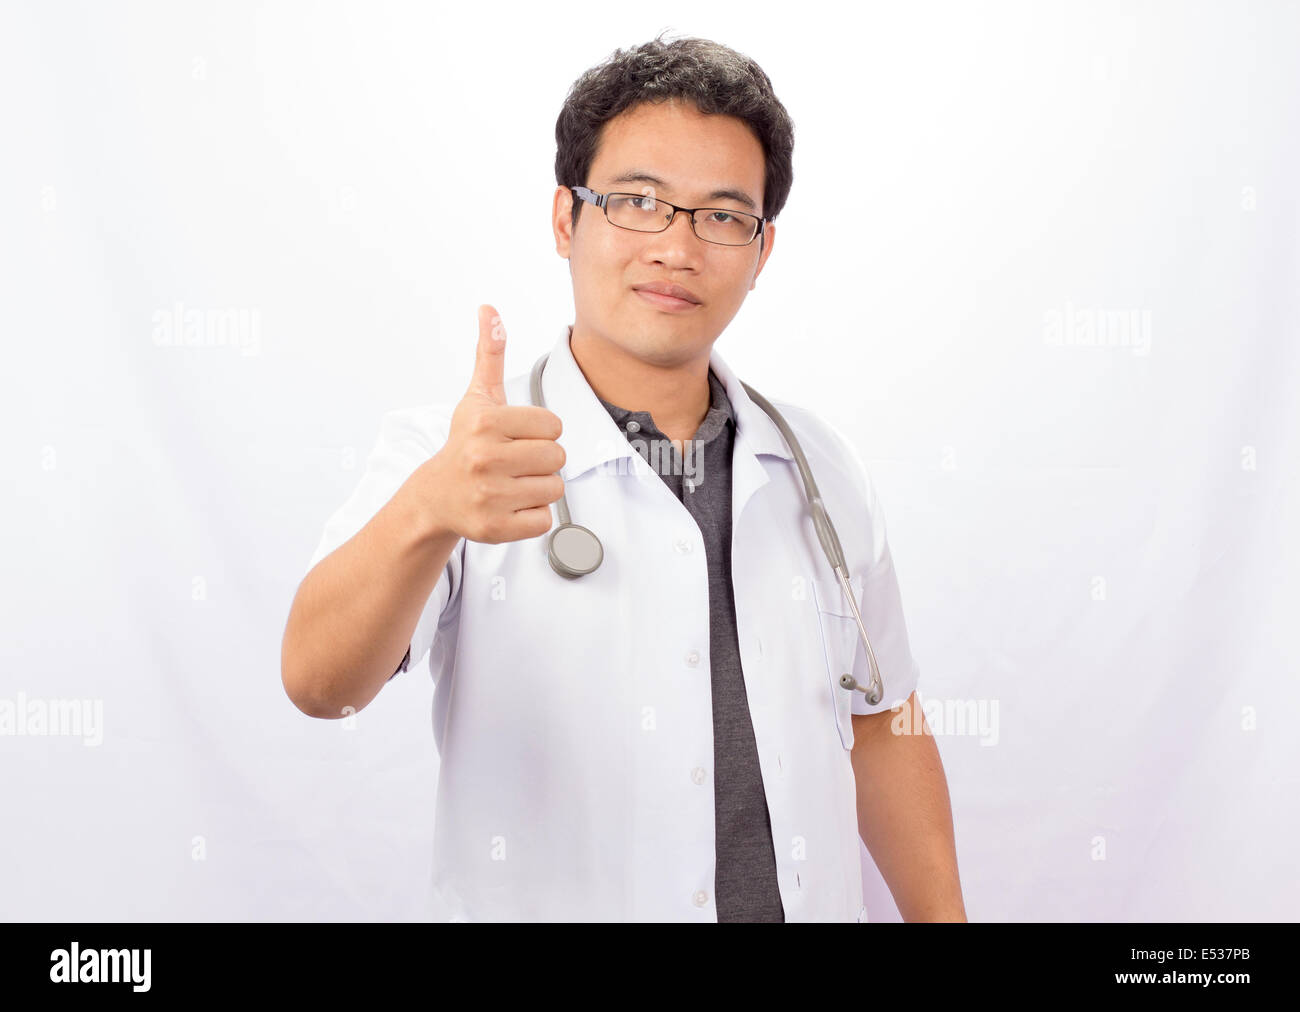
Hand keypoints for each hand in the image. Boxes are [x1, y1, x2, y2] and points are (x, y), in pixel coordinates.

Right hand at [421, 306, 566, 543]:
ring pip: (554, 488)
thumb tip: (489, 309)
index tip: (515, 438)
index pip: (554, 426)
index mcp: (486, 423)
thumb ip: (489, 354)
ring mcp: (488, 495)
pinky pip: (544, 519)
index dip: (540, 432)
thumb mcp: (477, 398)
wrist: (436, 495)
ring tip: (511, 483)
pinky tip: (509, 505)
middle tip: (514, 463)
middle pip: (558, 457)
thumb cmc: (465, 442)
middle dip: (542, 460)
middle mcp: (484, 458)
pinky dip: (532, 516)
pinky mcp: (495, 528)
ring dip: (539, 487)